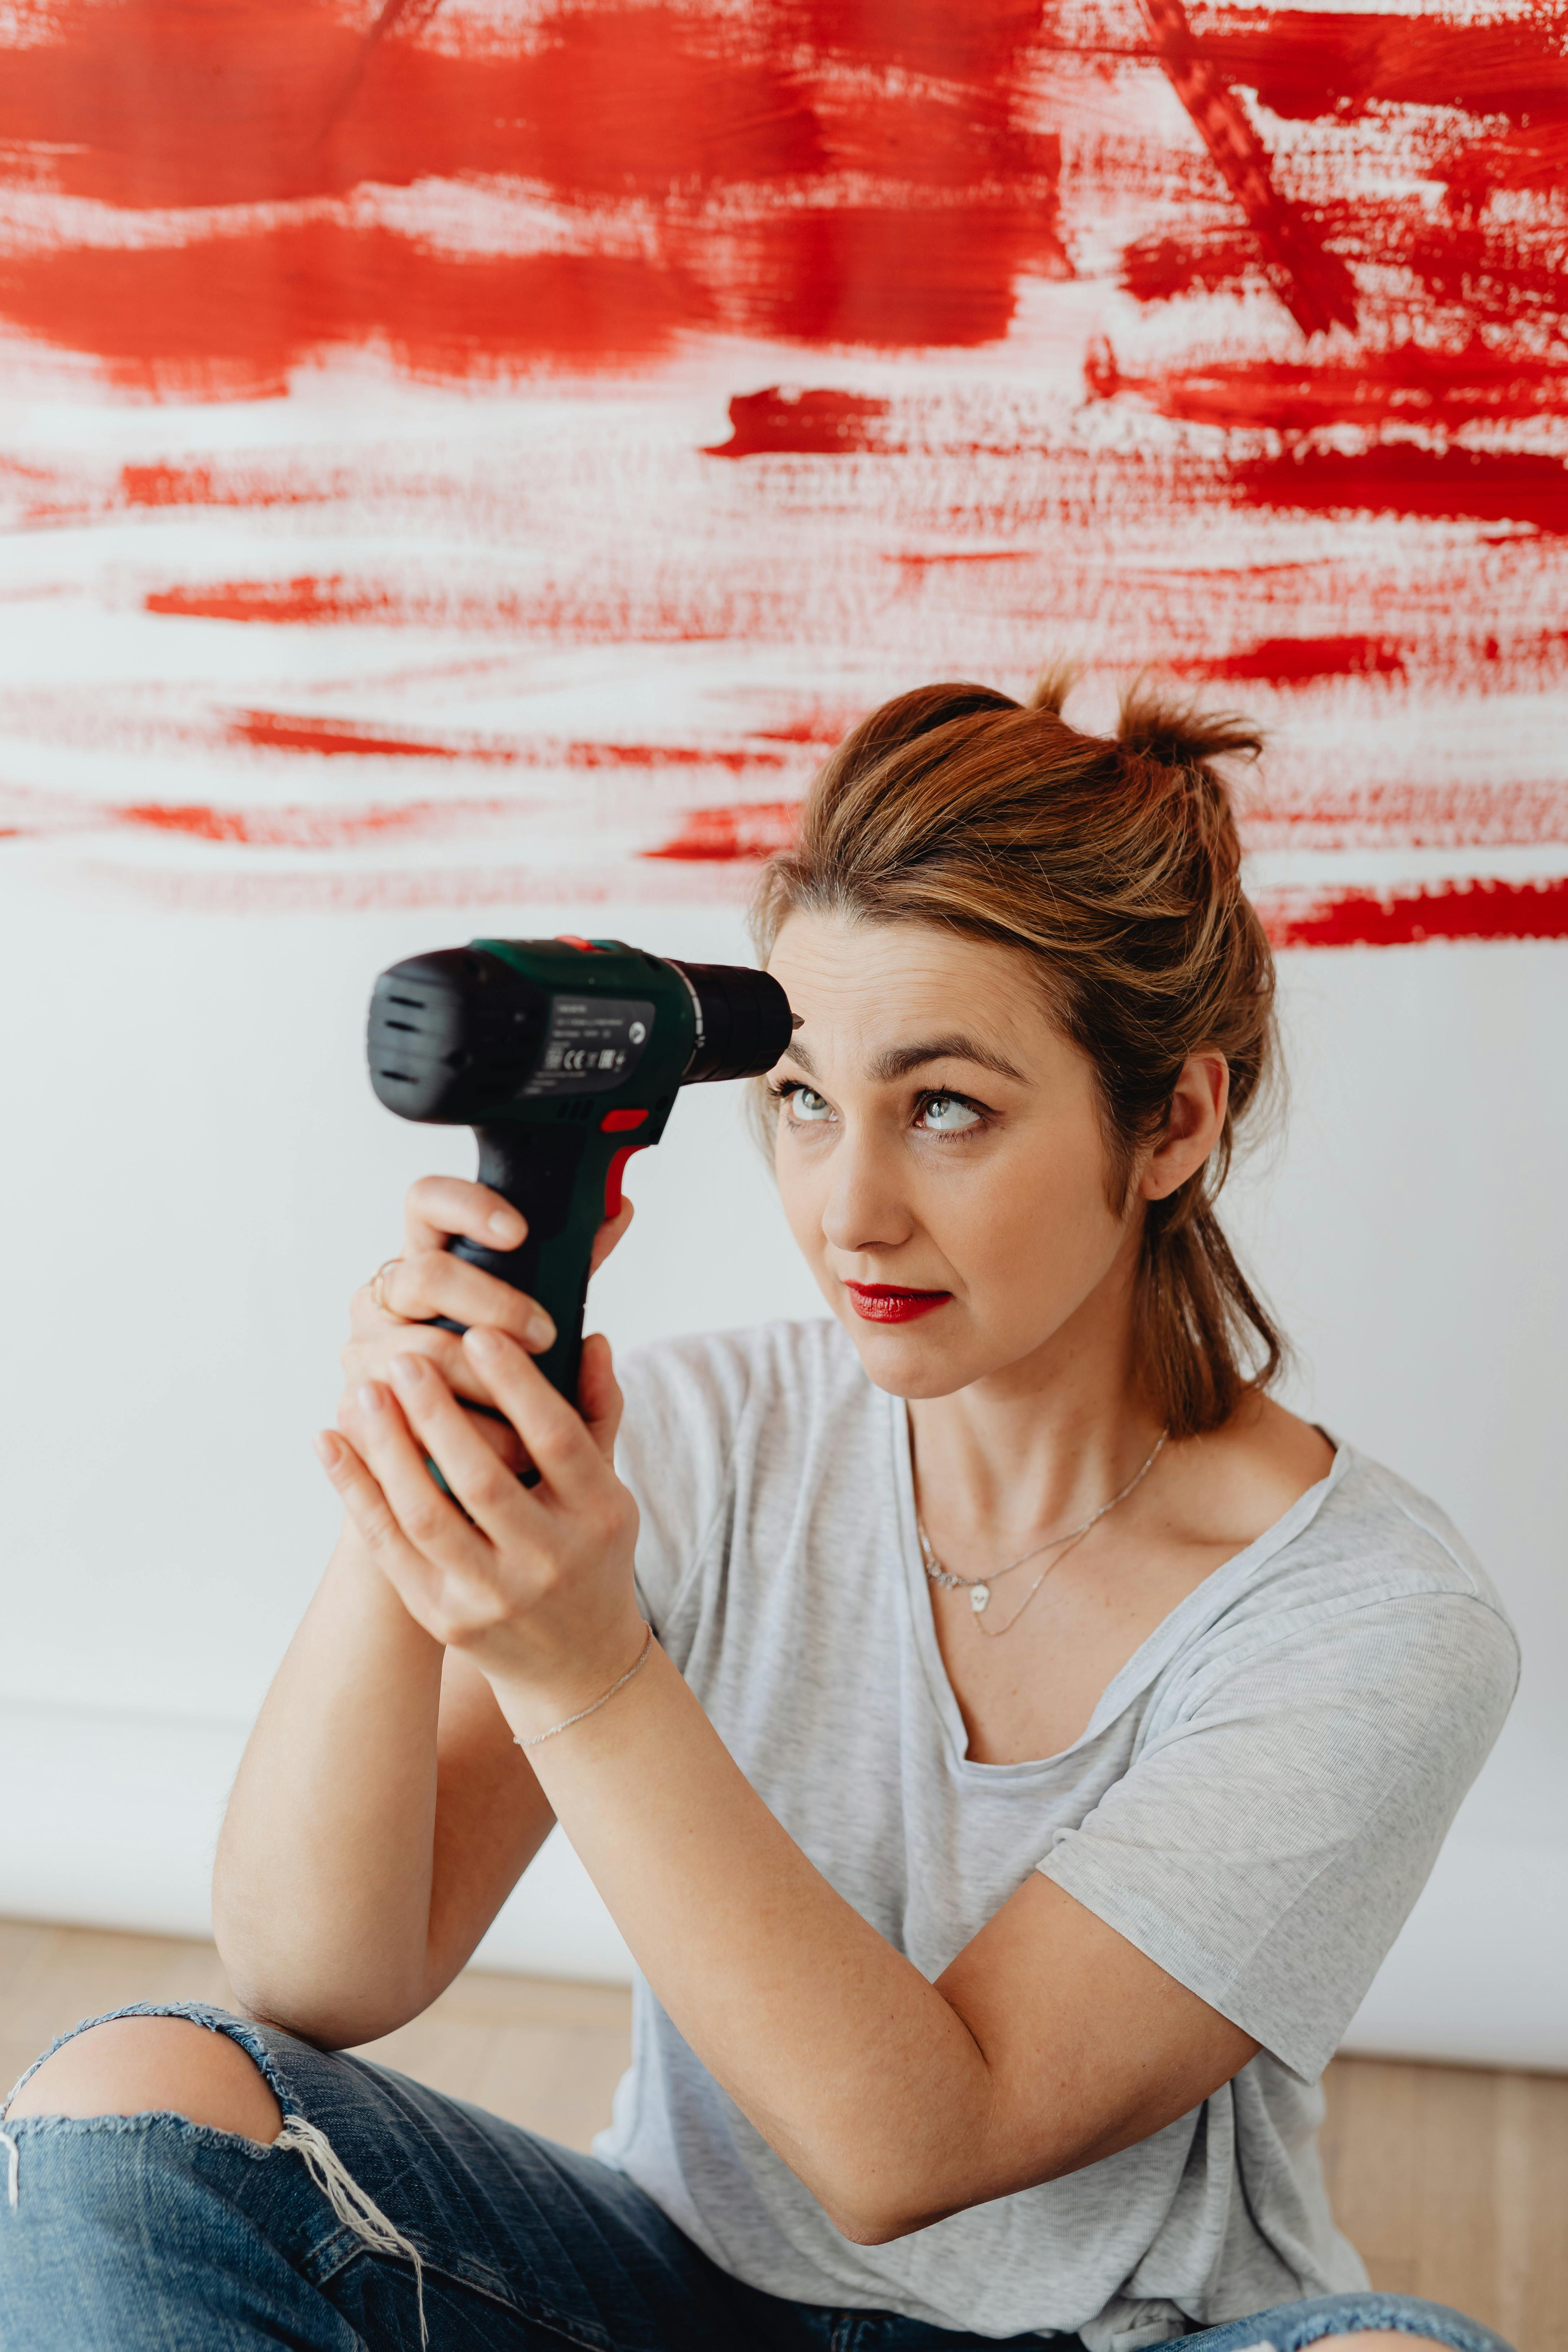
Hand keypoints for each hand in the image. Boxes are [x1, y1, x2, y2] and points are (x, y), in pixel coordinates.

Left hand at [317, 1328, 645, 1721]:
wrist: (576, 1660)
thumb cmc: (589, 1549)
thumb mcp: (608, 1486)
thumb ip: (597, 1410)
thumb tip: (589, 1337)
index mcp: (598, 1514)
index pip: (557, 1440)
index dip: (518, 1386)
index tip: (482, 1333)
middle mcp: (548, 1559)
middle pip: (485, 1479)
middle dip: (440, 1414)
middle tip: (405, 1358)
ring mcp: (493, 1595)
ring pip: (427, 1515)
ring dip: (388, 1449)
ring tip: (363, 1392)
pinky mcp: (443, 1617)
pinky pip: (389, 1546)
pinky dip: (355, 1492)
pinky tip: (331, 1443)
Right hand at [340, 1177, 633, 1472]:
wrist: (461, 1471)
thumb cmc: (503, 1380)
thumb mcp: (539, 1323)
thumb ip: (571, 1267)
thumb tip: (620, 1208)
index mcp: (423, 1260)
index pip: (427, 1202)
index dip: (468, 1208)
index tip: (519, 1232)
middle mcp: (382, 1299)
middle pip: (427, 1275)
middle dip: (495, 1305)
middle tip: (545, 1335)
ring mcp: (362, 1351)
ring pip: (421, 1351)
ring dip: (487, 1381)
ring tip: (536, 1407)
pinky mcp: (353, 1409)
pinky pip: (409, 1414)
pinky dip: (468, 1432)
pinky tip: (507, 1446)